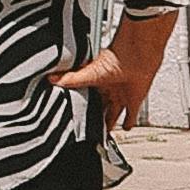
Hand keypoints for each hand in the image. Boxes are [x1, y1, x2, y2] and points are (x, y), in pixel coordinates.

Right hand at [51, 5, 179, 118]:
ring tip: (104, 132)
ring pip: (113, 113)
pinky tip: (125, 127)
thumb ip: (71, 78)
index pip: (86, 96)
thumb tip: (51, 79)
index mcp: (96, 80)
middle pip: (100, 107)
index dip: (81, 106)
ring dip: (109, 122)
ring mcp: (121, 95)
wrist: (138, 57)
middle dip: (95, 117)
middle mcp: (108, 88)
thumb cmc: (116, 58)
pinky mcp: (134, 100)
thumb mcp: (88, 72)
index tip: (74, 115)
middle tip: (89, 129)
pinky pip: (130, 115)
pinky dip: (128, 123)